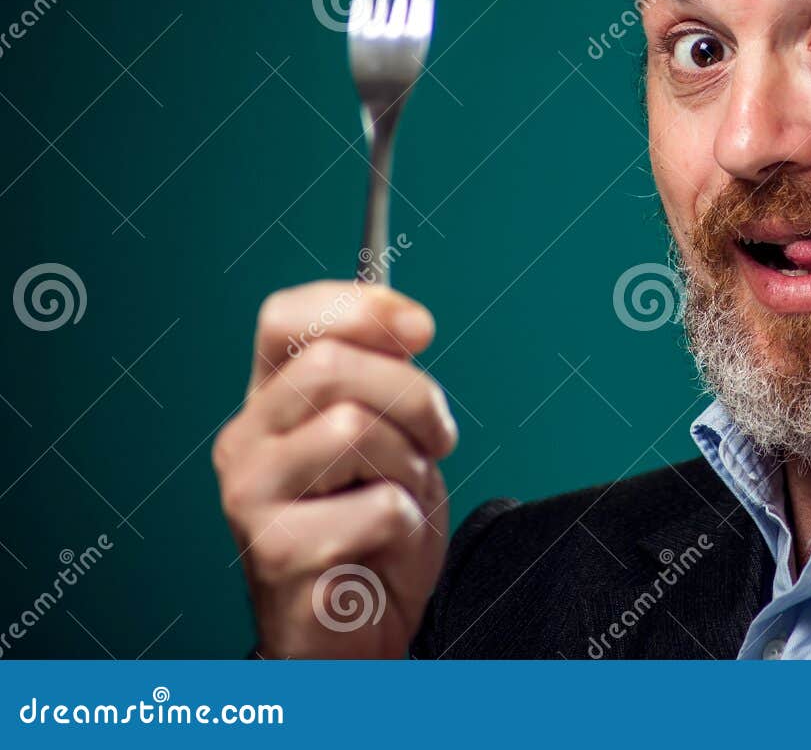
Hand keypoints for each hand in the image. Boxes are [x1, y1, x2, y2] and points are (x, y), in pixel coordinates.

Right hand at [212, 282, 456, 657]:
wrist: (359, 631)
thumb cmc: (375, 527)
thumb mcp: (393, 435)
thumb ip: (385, 377)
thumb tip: (408, 321)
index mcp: (271, 401)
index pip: (286, 319)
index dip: (358, 307)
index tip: (422, 326)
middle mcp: (245, 440)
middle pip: (331, 367)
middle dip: (413, 396)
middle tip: (437, 440)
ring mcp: (250, 496)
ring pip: (354, 428)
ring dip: (409, 467)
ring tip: (401, 500)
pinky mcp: (273, 552)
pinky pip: (377, 507)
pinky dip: (407, 526)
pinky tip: (385, 547)